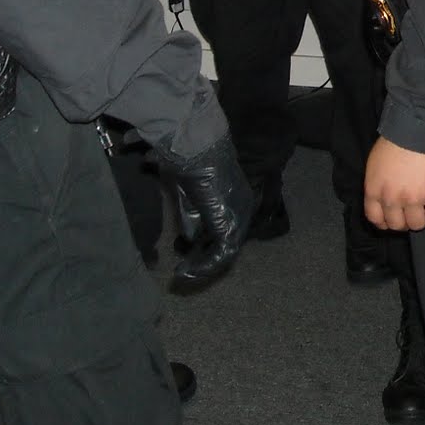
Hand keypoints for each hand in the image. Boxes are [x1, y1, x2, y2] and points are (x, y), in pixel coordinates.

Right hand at [161, 132, 254, 292]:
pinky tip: (186, 270)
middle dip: (203, 259)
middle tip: (184, 270)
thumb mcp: (190, 193)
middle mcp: (243, 208)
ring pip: (225, 252)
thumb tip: (189, 238)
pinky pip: (222, 254)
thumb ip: (192, 215)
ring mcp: (240, 217)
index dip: (206, 244)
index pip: (225, 228)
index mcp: (236, 197)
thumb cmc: (189, 163)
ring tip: (182, 274)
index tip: (186, 252)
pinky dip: (204, 265)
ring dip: (203, 266)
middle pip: (226, 242)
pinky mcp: (231, 225)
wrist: (196, 150)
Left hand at [363, 136, 424, 231]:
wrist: (416, 131)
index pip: (375, 218)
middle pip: (397, 225)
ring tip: (424, 209)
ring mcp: (414, 200)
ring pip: (417, 224)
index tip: (391, 220)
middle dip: (403, 222)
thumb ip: (376, 184)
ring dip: (421, 219)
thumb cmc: (394, 142)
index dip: (384, 222)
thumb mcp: (374, 164)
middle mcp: (392, 199)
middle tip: (410, 213)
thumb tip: (383, 198)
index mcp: (374, 191)